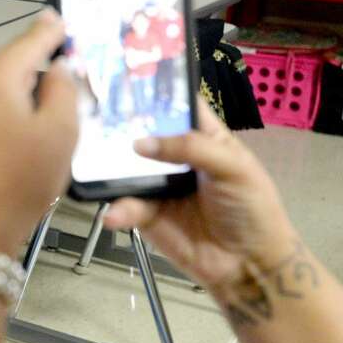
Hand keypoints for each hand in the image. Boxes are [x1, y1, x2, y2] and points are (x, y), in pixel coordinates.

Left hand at [0, 10, 77, 254]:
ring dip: (24, 87)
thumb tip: (58, 65)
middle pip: (12, 61)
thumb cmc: (21, 180)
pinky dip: (8, 104)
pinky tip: (27, 123)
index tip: (63, 18)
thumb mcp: (61, 131)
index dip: (52, 30)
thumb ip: (63, 87)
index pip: (30, 39)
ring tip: (54, 102)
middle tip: (70, 70)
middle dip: (40, 64)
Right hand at [104, 98, 299, 293]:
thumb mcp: (233, 168)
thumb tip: (140, 143)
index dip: (157, 92)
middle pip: (144, 133)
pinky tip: (115, 213)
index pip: (178, 106)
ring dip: (111, 165)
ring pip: (127, 168)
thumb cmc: (251, 208)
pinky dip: (118, 209)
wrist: (248, 265)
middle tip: (93, 115)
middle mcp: (177, 158)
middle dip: (121, 125)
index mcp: (203, 138)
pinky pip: (126, 205)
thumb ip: (191, 148)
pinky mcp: (146, 214)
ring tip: (91, 161)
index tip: (126, 78)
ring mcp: (159, 186)